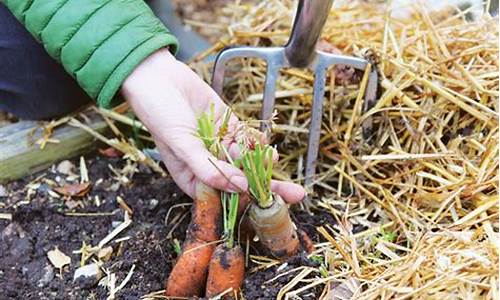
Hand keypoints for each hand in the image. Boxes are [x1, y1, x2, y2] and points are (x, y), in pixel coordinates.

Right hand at [121, 48, 304, 202]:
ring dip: (262, 161)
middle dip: (270, 188)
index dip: (248, 201)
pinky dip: (257, 141)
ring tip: (272, 158)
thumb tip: (241, 187)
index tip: (270, 203)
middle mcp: (208, 164)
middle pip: (243, 181)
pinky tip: (264, 143)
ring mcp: (219, 145)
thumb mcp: (182, 147)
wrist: (159, 77)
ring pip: (248, 159)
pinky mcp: (227, 126)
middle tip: (296, 195)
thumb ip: (210, 169)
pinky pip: (247, 138)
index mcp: (193, 178)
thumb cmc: (160, 115)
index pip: (225, 197)